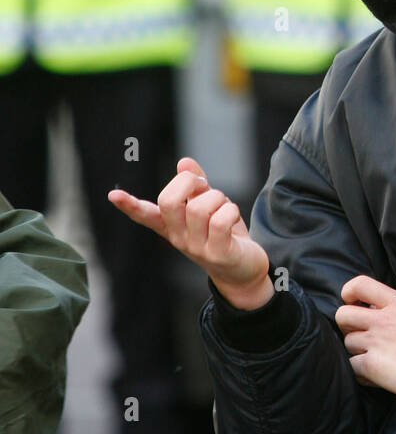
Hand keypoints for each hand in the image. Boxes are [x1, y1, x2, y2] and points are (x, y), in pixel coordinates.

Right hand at [108, 157, 272, 308]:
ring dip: (217, 197)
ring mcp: (196, 247)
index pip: (146, 215)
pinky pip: (220, 220)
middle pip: (169, 201)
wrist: (244, 271)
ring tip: (225, 206)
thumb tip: (183, 162)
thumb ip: (197, 185)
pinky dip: (231, 210)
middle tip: (204, 186)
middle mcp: (179, 237)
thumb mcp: (210, 206)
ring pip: (197, 207)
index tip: (113, 195)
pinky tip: (233, 216)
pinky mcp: (217, 253)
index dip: (130, 205)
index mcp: (172, 226)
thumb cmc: (225, 234)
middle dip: (188, 182)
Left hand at [335, 276, 395, 402]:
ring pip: (347, 342)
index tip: (353, 304)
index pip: (360, 284)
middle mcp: (382, 319)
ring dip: (356, 352)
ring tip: (374, 359)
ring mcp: (376, 341)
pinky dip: (360, 373)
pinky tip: (374, 376)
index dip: (349, 293)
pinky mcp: (372, 364)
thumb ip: (394, 306)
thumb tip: (372, 307)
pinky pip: (352, 366)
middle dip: (346, 326)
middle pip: (342, 314)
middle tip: (360, 336)